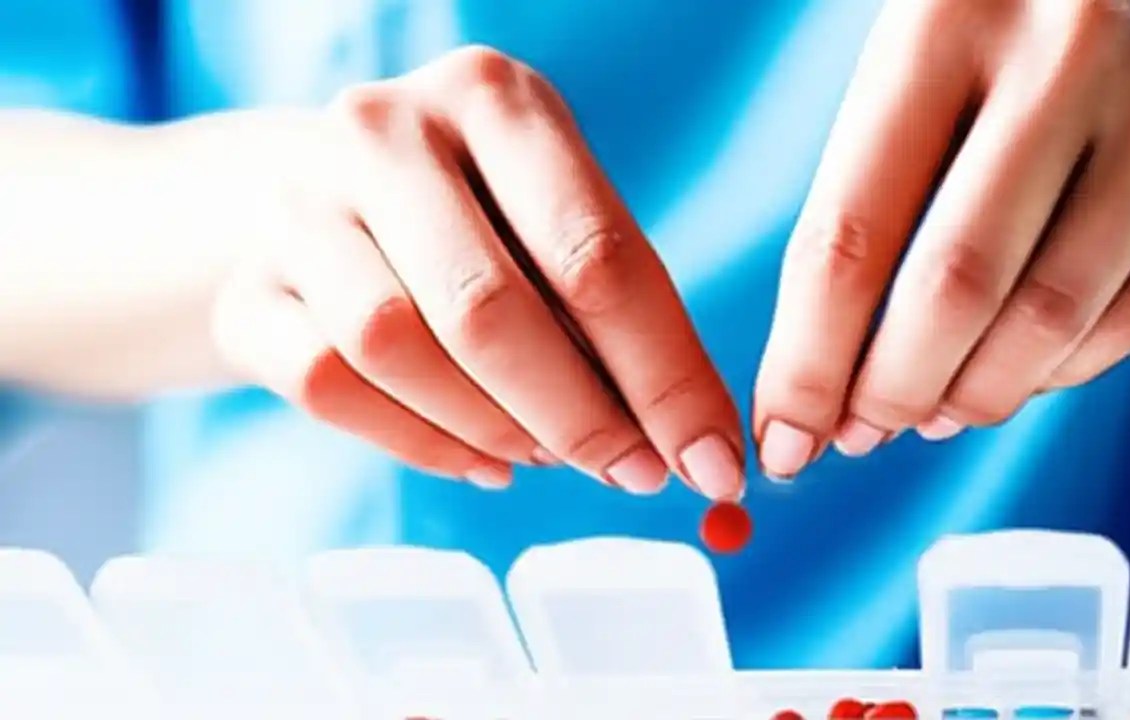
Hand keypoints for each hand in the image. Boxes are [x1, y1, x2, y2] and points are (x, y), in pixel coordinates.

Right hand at [213, 47, 742, 497]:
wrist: (320, 193)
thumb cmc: (477, 211)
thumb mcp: (555, 216)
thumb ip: (615, 309)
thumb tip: (691, 441)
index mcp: (491, 97)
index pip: (592, 252)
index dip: (662, 373)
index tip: (709, 459)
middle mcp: (383, 132)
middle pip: (487, 308)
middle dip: (579, 416)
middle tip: (632, 472)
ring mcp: (299, 205)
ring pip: (396, 349)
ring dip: (496, 430)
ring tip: (551, 455)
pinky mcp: (248, 287)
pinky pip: (331, 388)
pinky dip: (422, 444)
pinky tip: (482, 459)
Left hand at [756, 0, 1129, 477]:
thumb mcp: (933, 25)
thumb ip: (882, 160)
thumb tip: (835, 345)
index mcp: (945, 15)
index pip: (848, 235)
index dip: (807, 362)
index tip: (784, 434)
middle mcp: (1069, 47)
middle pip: (953, 291)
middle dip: (889, 392)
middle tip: (860, 433)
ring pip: (1057, 313)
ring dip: (979, 393)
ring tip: (934, 414)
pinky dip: (1079, 365)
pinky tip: (1031, 375)